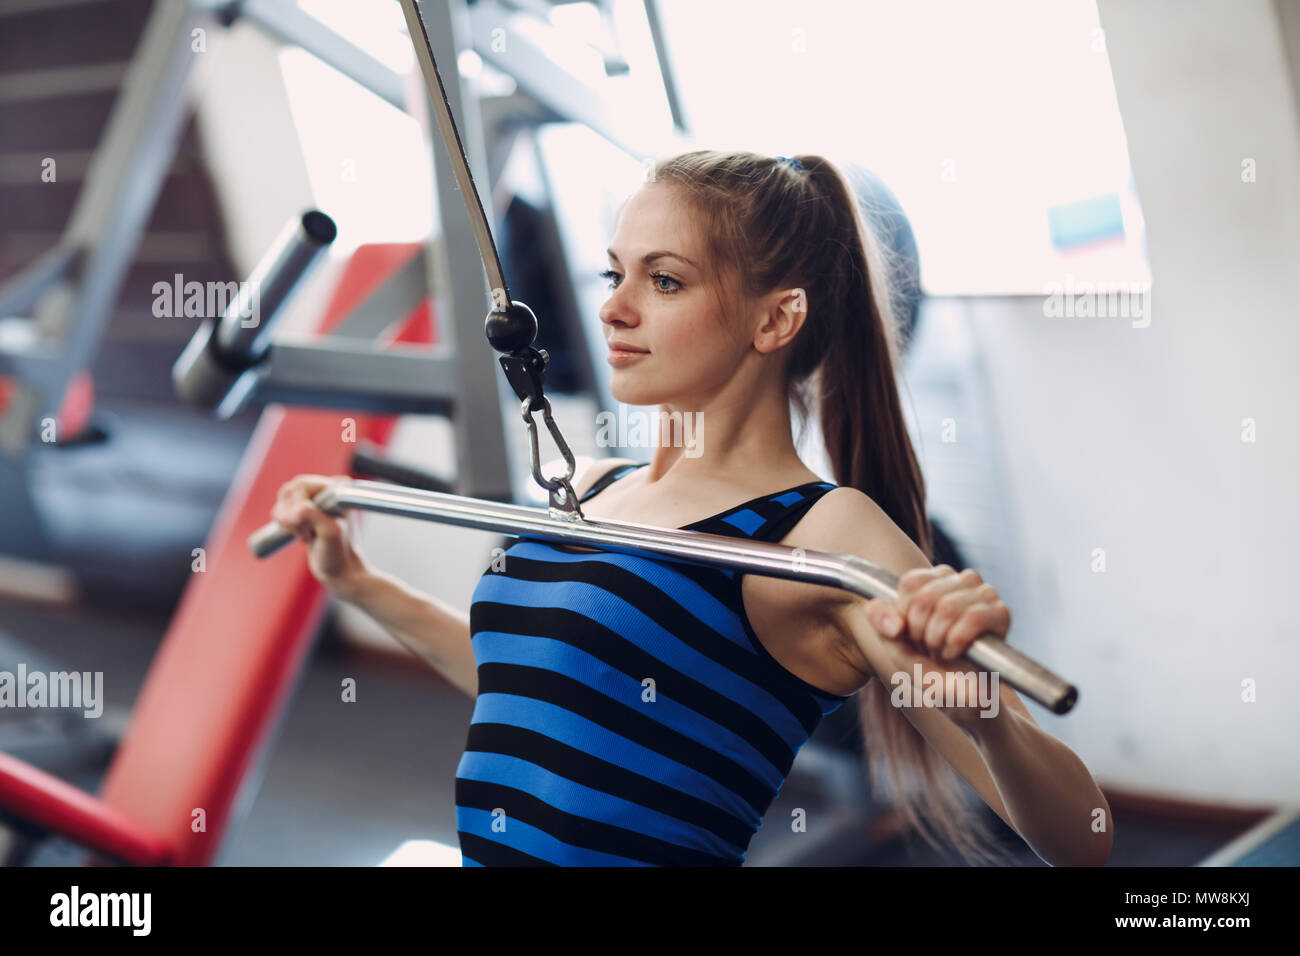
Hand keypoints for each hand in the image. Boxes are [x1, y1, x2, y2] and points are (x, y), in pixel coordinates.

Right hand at [270, 474, 371, 593]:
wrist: (340, 570)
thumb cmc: (339, 553)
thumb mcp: (330, 533)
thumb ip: (314, 516)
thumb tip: (297, 508)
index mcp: (335, 490)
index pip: (301, 485)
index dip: (296, 504)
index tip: (307, 526)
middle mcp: (324, 492)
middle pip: (288, 491)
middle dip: (290, 515)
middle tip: (306, 532)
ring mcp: (313, 502)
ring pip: (282, 502)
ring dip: (288, 522)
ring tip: (308, 534)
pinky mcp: (303, 514)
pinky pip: (282, 512)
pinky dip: (286, 525)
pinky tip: (303, 536)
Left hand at [863, 565, 1011, 729]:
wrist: (965, 703)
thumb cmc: (931, 671)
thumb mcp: (897, 648)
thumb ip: (883, 625)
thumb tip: (882, 614)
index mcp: (936, 581)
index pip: (911, 582)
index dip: (905, 615)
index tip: (912, 636)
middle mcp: (962, 581)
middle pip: (926, 595)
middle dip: (921, 632)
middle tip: (930, 649)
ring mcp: (985, 594)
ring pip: (947, 605)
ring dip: (939, 639)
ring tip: (944, 652)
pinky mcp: (1002, 614)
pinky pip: (974, 617)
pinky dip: (958, 642)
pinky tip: (956, 653)